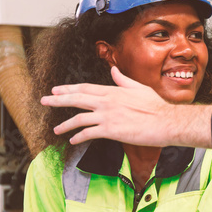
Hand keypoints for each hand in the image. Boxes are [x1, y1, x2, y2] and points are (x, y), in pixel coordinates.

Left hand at [40, 67, 211, 147]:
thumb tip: (114, 71)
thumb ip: (123, 80)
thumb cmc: (156, 107)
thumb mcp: (139, 88)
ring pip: (79, 118)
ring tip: (56, 128)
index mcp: (113, 91)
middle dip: (58, 99)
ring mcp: (108, 116)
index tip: (56, 90)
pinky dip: (79, 136)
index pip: (85, 88)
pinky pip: (89, 133)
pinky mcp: (111, 130)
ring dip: (65, 123)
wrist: (166, 121)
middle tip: (44, 100)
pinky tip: (73, 140)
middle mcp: (107, 101)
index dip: (68, 89)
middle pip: (76, 99)